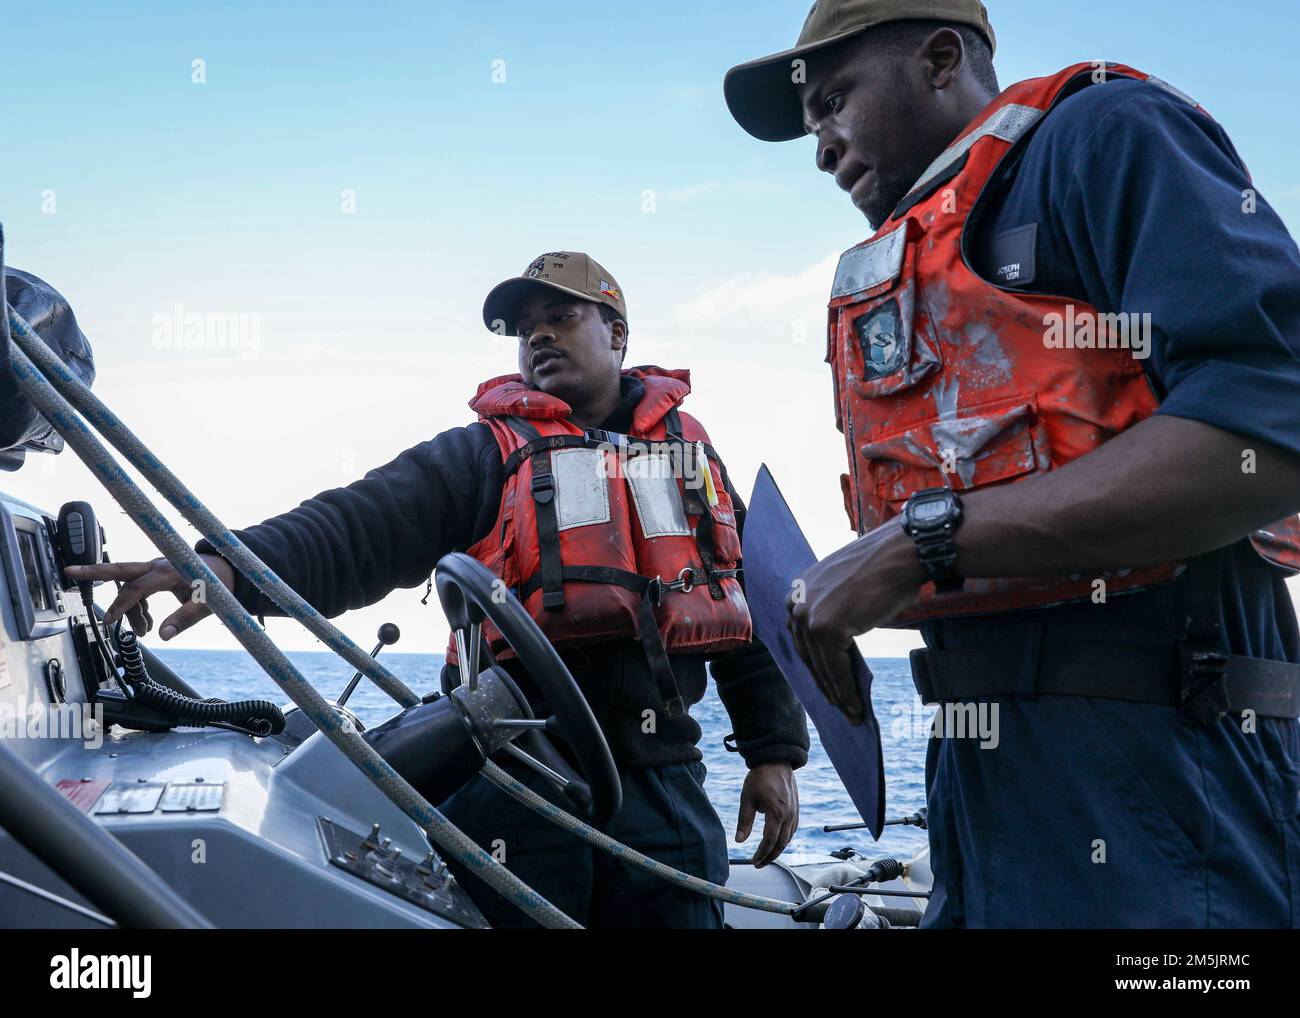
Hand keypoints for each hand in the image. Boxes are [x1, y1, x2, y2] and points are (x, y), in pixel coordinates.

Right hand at [63, 554, 235, 639]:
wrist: (228, 569)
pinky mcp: (158, 572)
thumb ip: (184, 619)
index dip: (122, 605)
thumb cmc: (219, 585)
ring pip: (130, 585)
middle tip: (70, 571)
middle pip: (121, 568)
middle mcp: (159, 565)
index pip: (137, 587)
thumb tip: (163, 636)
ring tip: (143, 630)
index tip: (109, 621)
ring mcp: (157, 567)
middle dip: (94, 571)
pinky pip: (139, 588)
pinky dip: (138, 605)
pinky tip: (147, 623)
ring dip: (130, 608)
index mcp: (169, 571)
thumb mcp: (207, 605)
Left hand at [735, 762, 798, 867]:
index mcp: (777, 813)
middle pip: (781, 844)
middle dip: (770, 856)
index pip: (769, 841)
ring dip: (778, 849)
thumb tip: (739, 841)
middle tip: (759, 864)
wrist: (775, 760)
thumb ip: (744, 821)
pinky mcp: (796, 808)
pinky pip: (793, 829)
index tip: (753, 861)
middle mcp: (789, 815)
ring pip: (788, 838)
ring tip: (766, 855)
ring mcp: (794, 812)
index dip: (762, 853)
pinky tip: (776, 841)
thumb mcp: (747, 798)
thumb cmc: (759, 778)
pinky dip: (785, 839)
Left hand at [786, 518, 922, 724]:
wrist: (901, 554)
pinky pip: (835, 670)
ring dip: (838, 695)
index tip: (826, 687)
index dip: (816, 666)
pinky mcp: (826, 630)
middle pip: (808, 656)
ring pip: (822, 667)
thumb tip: (837, 646)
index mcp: (797, 591)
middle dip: (825, 685)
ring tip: (851, 713)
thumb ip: (833, 611)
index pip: (803, 638)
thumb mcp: (846, 589)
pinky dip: (846, 692)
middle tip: (839, 706)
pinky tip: (856, 706)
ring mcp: (808, 616)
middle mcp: (796, 602)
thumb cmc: (883, 569)